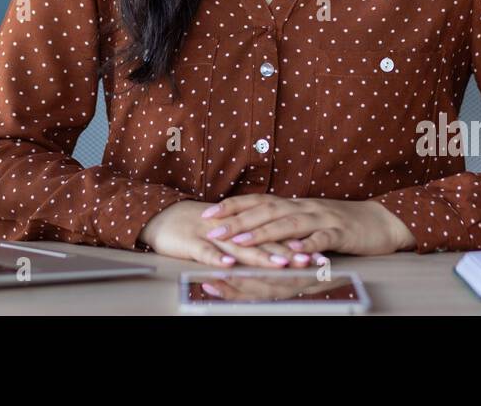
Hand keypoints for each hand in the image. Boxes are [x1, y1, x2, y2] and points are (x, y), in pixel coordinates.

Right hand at [138, 200, 325, 268]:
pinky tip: (229, 264)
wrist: (161, 216)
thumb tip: (280, 250)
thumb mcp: (227, 232)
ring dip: (261, 255)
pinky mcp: (190, 243)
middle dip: (288, 251)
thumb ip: (250, 239)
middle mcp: (231, 230)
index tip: (319, 252)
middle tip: (311, 259)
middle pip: (263, 241)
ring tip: (281, 263)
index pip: (274, 235)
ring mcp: (211, 236)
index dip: (296, 244)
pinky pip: (205, 251)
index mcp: (241, 226)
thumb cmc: (196, 226)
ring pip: (239, 246)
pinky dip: (217, 258)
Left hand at [199, 194, 415, 256]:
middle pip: (266, 211)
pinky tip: (293, 251)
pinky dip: (307, 243)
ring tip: (242, 241)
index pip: (258, 201)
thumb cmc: (342, 223)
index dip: (233, 206)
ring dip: (263, 232)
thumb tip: (254, 224)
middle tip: (213, 231)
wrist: (381, 221)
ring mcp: (323, 219)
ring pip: (289, 224)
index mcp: (295, 204)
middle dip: (238, 221)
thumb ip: (286, 220)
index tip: (208, 214)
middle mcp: (305, 207)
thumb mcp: (310, 218)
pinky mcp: (341, 233)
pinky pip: (322, 238)